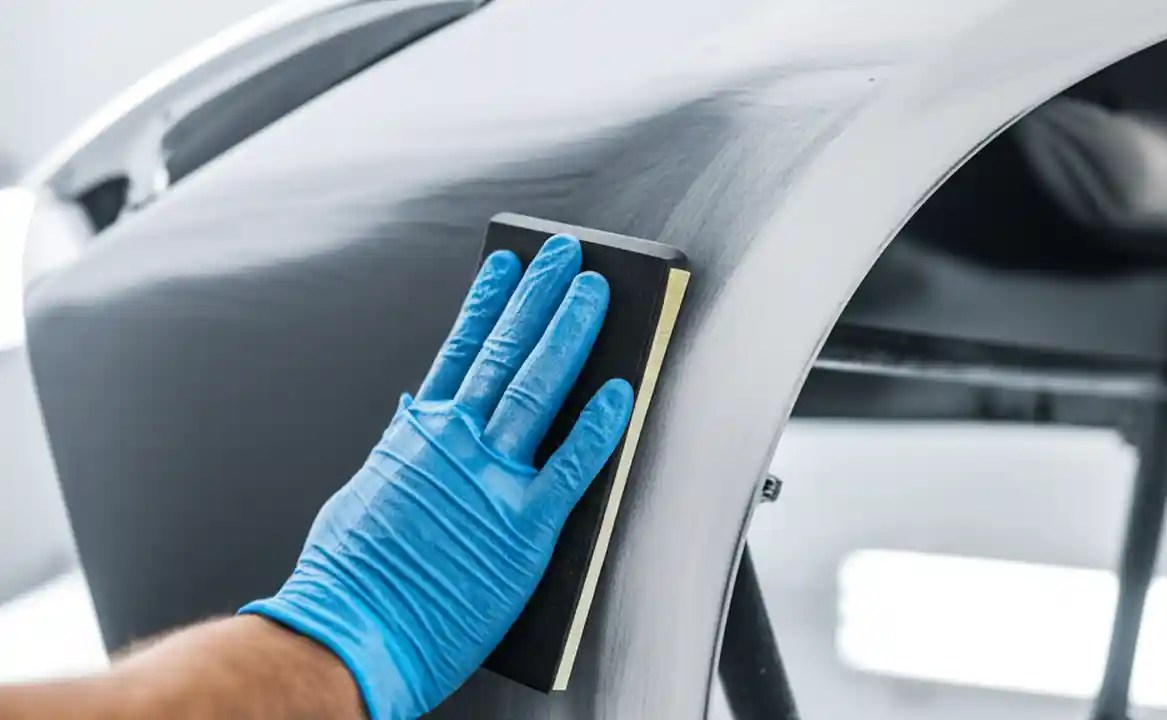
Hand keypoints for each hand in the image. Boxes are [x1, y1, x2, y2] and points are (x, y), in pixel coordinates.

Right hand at [241, 235, 634, 719]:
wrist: (350, 636)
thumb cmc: (350, 579)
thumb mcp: (365, 495)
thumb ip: (400, 453)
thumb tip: (413, 419)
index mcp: (418, 433)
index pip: (462, 348)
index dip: (490, 301)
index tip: (510, 264)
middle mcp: (455, 443)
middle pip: (507, 352)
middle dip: (541, 297)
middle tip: (570, 257)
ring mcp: (490, 480)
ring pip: (539, 388)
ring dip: (570, 334)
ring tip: (595, 293)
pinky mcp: (523, 526)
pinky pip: (573, 464)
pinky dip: (600, 426)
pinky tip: (623, 392)